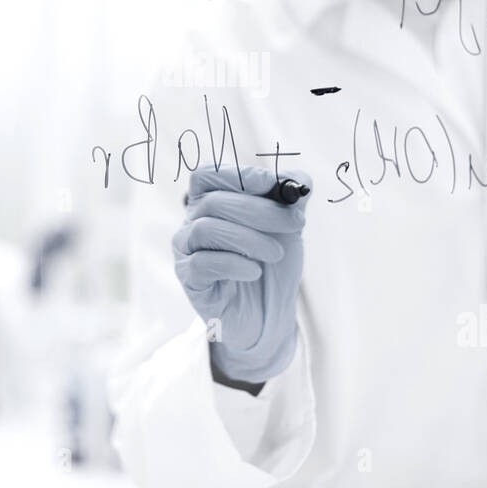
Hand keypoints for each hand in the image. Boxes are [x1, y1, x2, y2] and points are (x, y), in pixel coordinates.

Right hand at [172, 164, 311, 383]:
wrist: (269, 314)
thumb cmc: (272, 264)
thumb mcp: (288, 228)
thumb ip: (292, 200)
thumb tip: (300, 180)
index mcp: (211, 200)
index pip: (207, 174)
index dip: (237, 174)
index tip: (271, 183)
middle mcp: (193, 221)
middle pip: (213, 201)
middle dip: (259, 210)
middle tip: (296, 224)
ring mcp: (187, 250)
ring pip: (206, 229)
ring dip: (248, 238)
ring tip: (276, 253)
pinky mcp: (189, 279)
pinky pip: (202, 263)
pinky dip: (233, 263)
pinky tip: (255, 271)